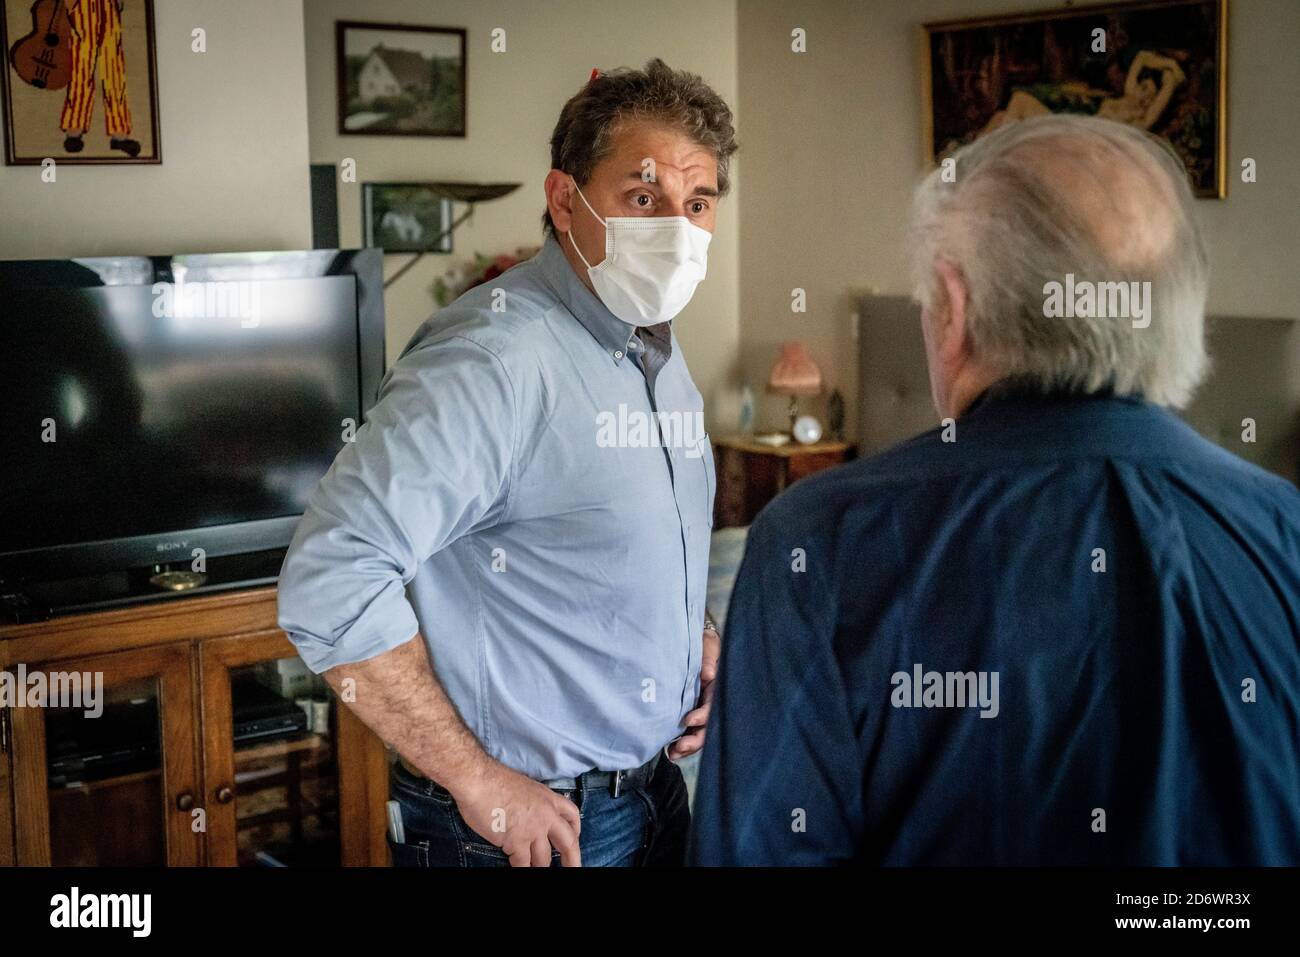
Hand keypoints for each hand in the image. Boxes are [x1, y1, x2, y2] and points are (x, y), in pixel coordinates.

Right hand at [450, 757, 581, 866]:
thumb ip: (533, 802)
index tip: (574, 838)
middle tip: (573, 868)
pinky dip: (521, 868)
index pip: (572, 815)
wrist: (479, 780)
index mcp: (548, 798)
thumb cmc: (494, 780)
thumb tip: (531, 815)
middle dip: (572, 859)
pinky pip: (523, 864)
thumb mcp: (525, 786)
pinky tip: (517, 866)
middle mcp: (546, 815)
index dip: (576, 830)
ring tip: (535, 869)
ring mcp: (533, 830)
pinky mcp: (517, 842)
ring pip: (544, 859)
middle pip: (568, 842)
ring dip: (539, 867)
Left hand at [668, 627, 719, 758]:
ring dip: (687, 745)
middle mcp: (710, 701)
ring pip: (698, 732)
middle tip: (678, 748)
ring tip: (673, 754)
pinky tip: (671, 749)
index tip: (688, 721)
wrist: (696, 642)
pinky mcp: (690, 711)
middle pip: (707, 726)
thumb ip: (708, 658)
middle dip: (694, 740)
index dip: (702, 716)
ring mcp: (700, 707)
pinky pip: (688, 730)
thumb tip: (709, 674)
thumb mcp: (708, 646)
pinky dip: (681, 741)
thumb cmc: (703, 644)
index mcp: (717, 688)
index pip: (713, 706)